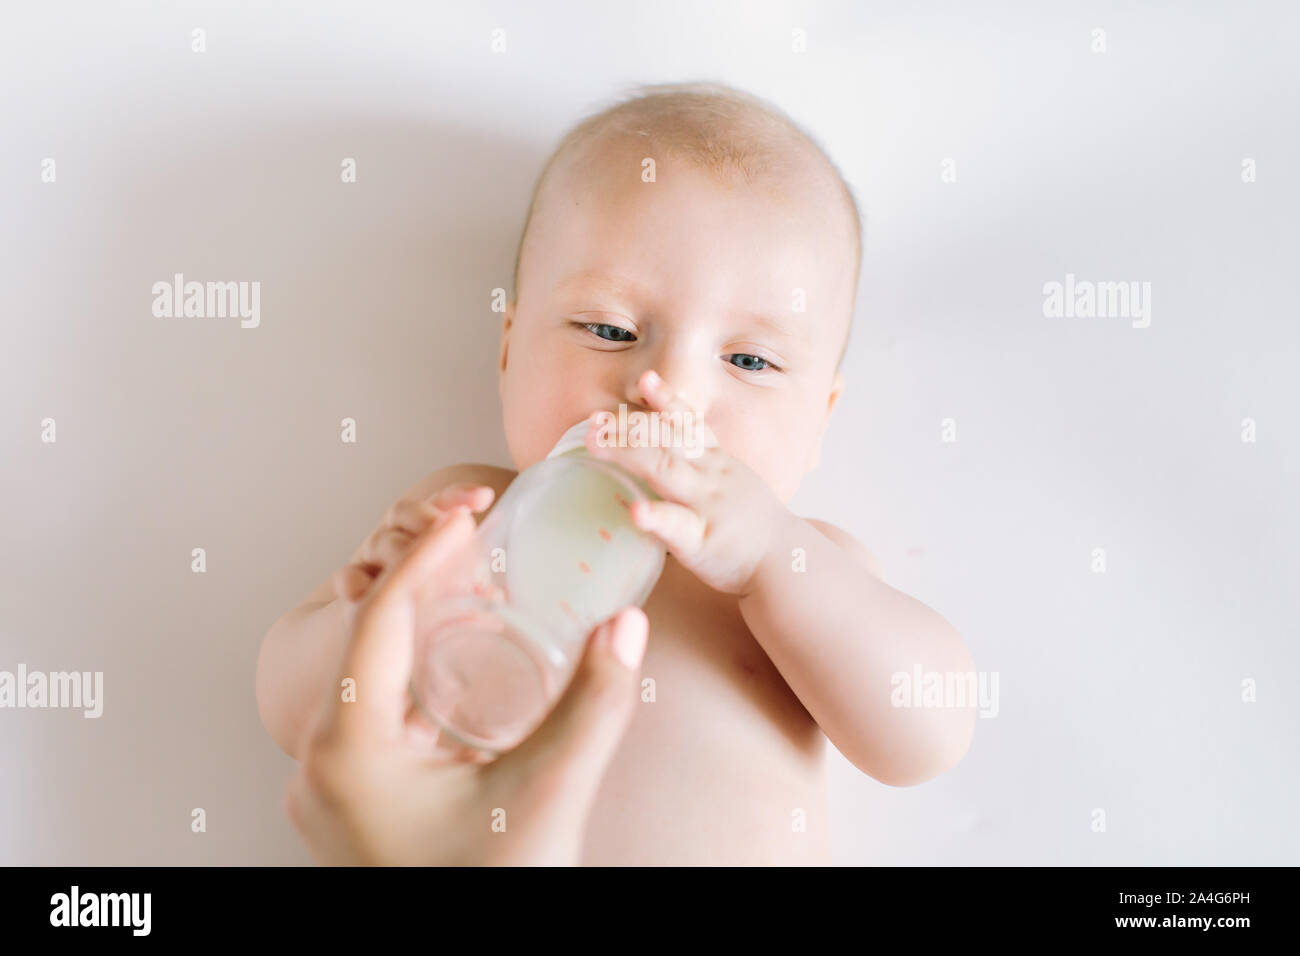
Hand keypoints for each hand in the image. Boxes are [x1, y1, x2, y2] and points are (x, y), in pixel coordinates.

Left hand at [286, 508, 649, 865]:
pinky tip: (459, 658)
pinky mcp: (352, 802)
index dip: (427, 554)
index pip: (381, 621)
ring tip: (474, 579)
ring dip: (419, 624)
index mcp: (351, 753)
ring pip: (369, 675)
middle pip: (369, 640)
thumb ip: (592, 708)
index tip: (467, 509)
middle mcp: (324, 764)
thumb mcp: (549, 798)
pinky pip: (374, 711)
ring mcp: (330, 787)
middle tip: (477, 530)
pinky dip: (415, 672)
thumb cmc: (494, 894)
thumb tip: (624, 626)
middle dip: (425, 578)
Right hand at [332, 483, 494, 602]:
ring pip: (381, 541)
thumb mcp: (455, 585)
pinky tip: (362, 592)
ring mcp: (372, 556)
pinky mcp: (352, 581)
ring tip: (419, 576)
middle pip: (406, 511)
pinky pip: (348, 575)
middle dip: (427, 519)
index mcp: (426, 527)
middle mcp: (398, 533)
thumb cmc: (427, 598)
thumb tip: (497, 597)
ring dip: (401, 555)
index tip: (484, 497)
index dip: (461, 495)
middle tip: (445, 536)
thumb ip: (474, 582)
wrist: (381, 623)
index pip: (443, 500)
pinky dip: (353, 581)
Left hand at [585, 369, 788, 596]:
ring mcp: (706, 506)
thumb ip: (703, 470)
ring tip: (594, 447)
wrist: (788, 563)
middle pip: (665, 441)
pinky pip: (676, 527)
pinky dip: (655, 517)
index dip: (667, 400)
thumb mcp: (733, 486)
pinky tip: (635, 511)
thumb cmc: (754, 529)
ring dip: (626, 454)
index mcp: (718, 463)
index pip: (690, 424)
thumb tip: (664, 462)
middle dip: (626, 428)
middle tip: (594, 420)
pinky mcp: (702, 541)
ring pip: (664, 471)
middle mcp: (710, 477)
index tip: (645, 379)